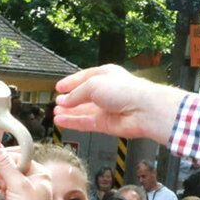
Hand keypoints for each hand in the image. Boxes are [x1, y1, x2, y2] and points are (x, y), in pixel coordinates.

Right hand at [53, 66, 183, 141]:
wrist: (143, 110)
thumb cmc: (126, 91)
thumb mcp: (93, 84)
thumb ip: (76, 94)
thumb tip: (64, 101)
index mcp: (106, 75)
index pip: (84, 78)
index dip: (71, 82)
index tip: (59, 88)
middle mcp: (107, 92)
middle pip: (84, 96)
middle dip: (69, 100)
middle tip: (57, 103)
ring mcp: (107, 109)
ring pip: (83, 111)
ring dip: (69, 113)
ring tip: (56, 113)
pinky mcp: (106, 124)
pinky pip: (86, 123)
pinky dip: (73, 122)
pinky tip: (62, 121)